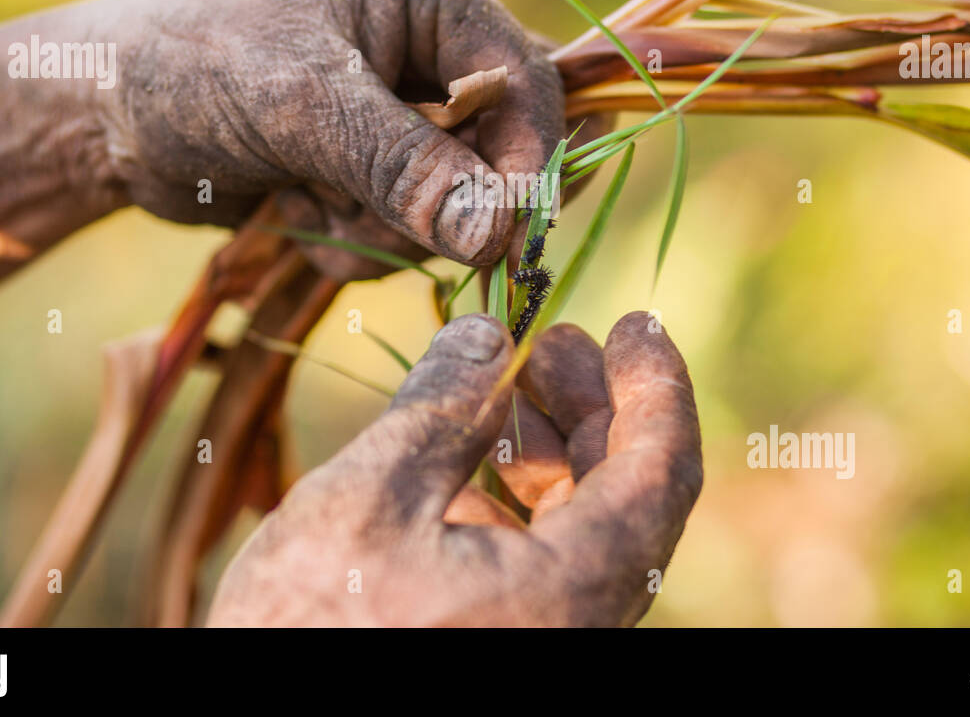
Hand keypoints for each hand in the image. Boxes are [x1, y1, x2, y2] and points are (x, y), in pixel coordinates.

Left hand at [0, 0, 565, 370]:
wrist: (95, 110)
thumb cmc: (188, 65)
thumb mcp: (299, 103)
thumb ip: (404, 166)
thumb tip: (498, 235)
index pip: (521, 77)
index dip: (527, 158)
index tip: (507, 233)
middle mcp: (424, 44)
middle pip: (501, 145)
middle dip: (449, 200)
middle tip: (383, 223)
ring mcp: (398, 109)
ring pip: (457, 200)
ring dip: (392, 227)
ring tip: (314, 207)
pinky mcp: (369, 165)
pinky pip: (410, 226)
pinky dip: (361, 241)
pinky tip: (299, 216)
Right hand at [206, 311, 701, 626]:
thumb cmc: (310, 628)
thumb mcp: (368, 498)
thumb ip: (441, 410)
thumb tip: (489, 335)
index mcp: (570, 589)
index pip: (660, 473)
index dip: (657, 388)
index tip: (640, 325)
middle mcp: (578, 623)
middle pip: (625, 494)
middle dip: (593, 405)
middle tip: (552, 340)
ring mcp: (543, 637)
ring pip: (582, 527)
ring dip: (552, 447)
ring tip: (502, 387)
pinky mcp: (501, 644)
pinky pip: (540, 564)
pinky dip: (515, 500)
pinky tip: (462, 464)